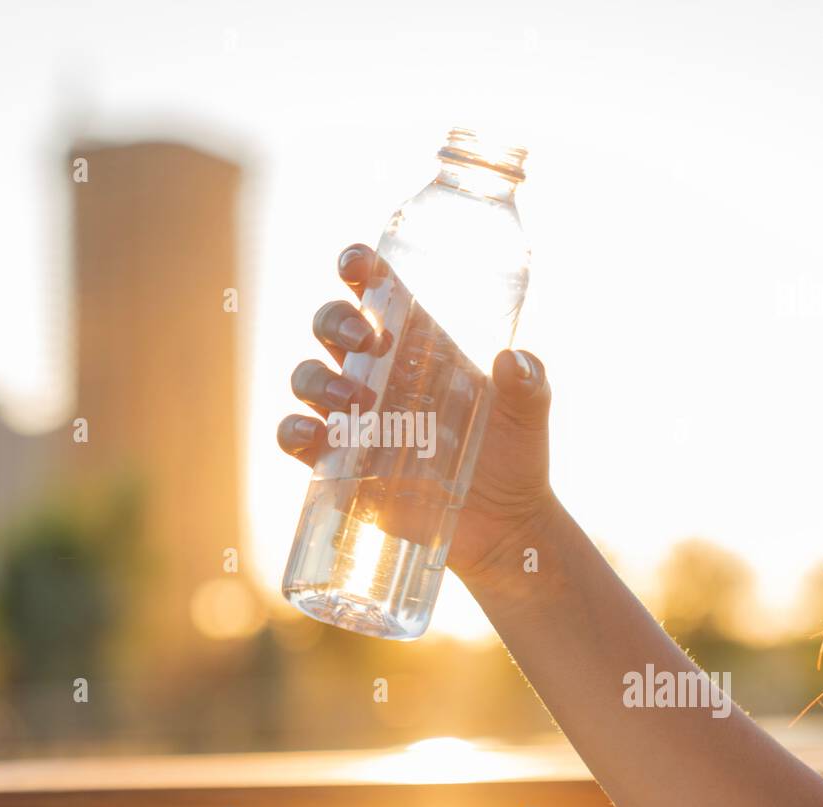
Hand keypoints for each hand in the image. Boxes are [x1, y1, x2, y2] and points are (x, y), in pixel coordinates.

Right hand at [277, 243, 558, 584]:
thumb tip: (512, 362)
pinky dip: (293, 431)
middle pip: (330, 325)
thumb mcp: (529, 417)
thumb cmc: (514, 458)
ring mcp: (351, 417)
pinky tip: (314, 436)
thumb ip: (529, 385)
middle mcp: (376, 372)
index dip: (358, 267)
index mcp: (417, 343)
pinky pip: (295, 437)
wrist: (500, 527)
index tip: (357, 264)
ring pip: (307, 376)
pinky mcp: (336, 462)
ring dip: (317, 379)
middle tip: (367, 342)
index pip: (376, 291)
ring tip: (353, 402)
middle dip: (336, 320)